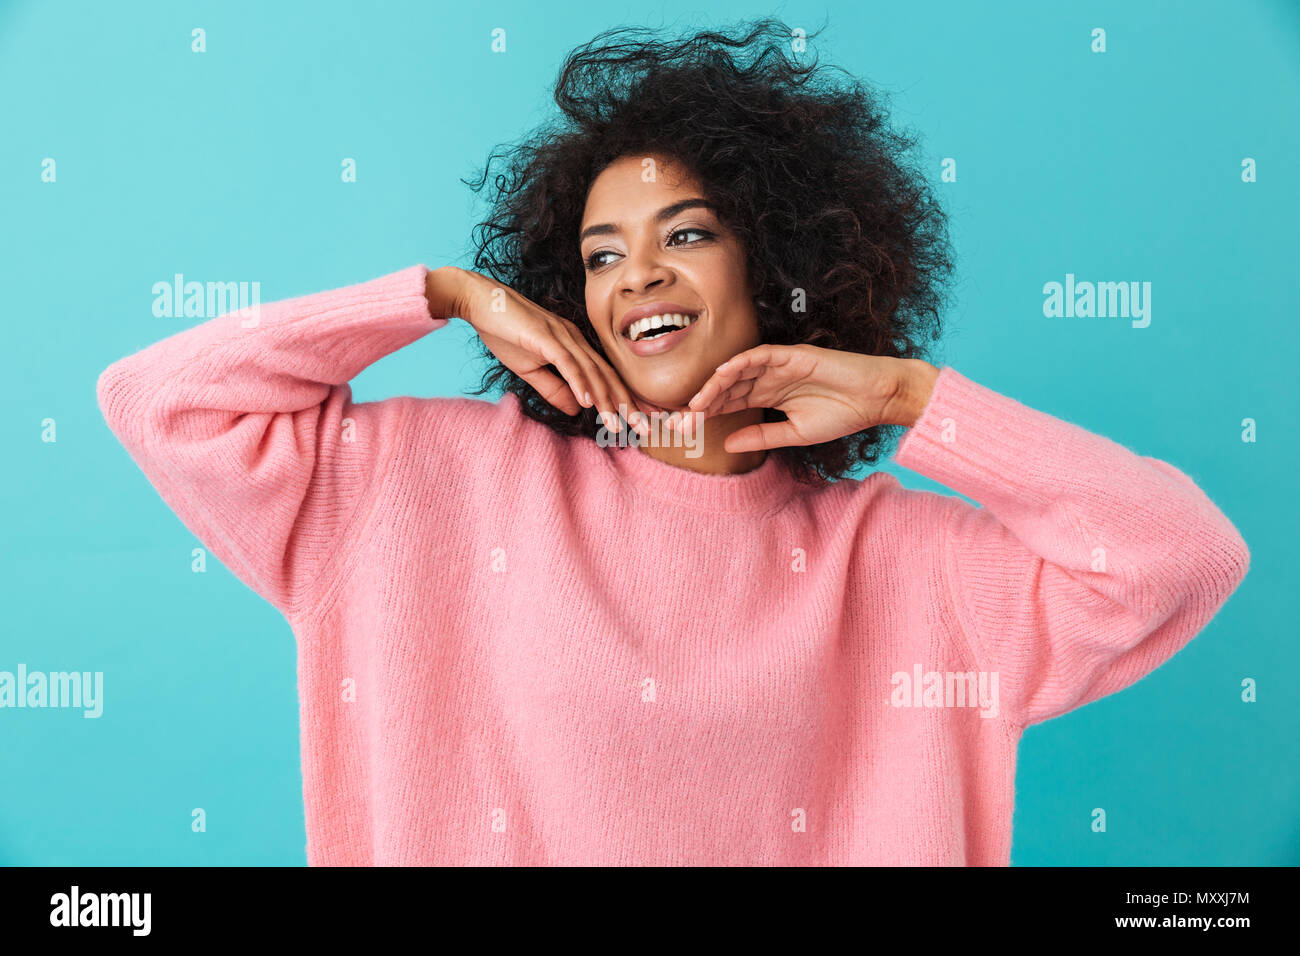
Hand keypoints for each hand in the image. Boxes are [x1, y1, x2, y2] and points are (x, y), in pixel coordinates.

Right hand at [437, 267, 645, 431]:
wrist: (480, 300)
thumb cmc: (504, 332)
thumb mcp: (530, 369)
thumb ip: (554, 389)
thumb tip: (578, 410)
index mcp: (573, 346)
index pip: (604, 376)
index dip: (623, 399)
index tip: (637, 422)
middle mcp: (574, 340)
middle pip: (605, 375)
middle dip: (626, 404)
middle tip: (644, 429)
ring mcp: (561, 336)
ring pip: (590, 372)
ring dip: (605, 400)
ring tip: (617, 424)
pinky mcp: (544, 336)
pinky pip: (566, 362)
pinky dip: (579, 382)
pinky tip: (588, 402)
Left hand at [686, 345, 937, 452]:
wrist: (876, 399)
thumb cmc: (842, 414)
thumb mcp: (795, 434)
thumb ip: (761, 436)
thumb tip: (727, 444)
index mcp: (769, 397)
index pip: (730, 403)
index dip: (707, 414)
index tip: (684, 430)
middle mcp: (769, 379)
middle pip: (727, 388)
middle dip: (702, 403)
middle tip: (679, 419)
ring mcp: (779, 365)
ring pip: (737, 371)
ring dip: (715, 385)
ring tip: (696, 403)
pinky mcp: (793, 354)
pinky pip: (759, 355)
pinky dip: (739, 363)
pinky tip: (722, 376)